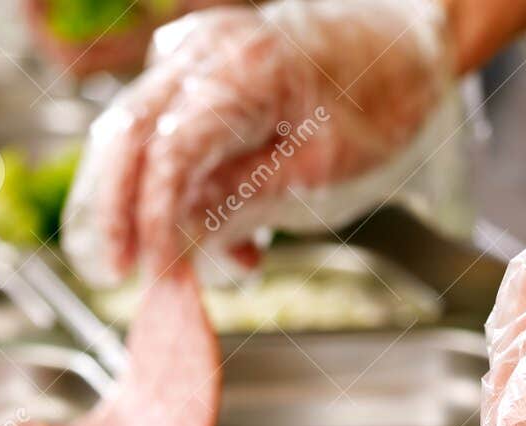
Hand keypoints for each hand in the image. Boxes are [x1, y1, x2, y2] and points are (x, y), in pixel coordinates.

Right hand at [61, 0, 451, 284]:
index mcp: (241, 70)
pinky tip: (228, 238)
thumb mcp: (320, 172)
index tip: (153, 276)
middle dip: (117, 213)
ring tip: (208, 262)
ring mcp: (194, 57)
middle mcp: (203, 52)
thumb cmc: (380, 103)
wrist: (408, 48)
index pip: (165, 152)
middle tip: (119, 274)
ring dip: (149, 207)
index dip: (151, 222)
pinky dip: (176, 190)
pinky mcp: (197, 77)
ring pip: (136, 138)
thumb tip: (176, 239)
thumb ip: (241, 201)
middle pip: (126, 135)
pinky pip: (164, 134)